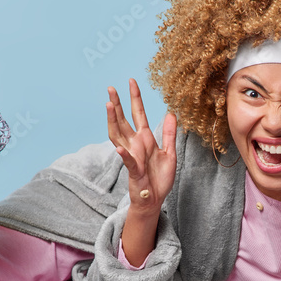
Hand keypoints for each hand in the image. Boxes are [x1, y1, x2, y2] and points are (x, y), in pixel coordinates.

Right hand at [106, 78, 176, 214]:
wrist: (154, 199)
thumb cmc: (159, 178)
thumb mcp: (169, 153)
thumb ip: (169, 134)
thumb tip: (171, 113)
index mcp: (145, 139)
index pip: (138, 114)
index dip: (135, 98)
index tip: (131, 81)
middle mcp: (135, 145)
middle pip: (123, 121)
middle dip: (118, 104)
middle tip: (111, 88)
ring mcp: (132, 156)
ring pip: (118, 136)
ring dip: (113, 121)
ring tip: (109, 106)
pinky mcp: (133, 171)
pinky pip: (128, 161)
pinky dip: (123, 154)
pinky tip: (119, 148)